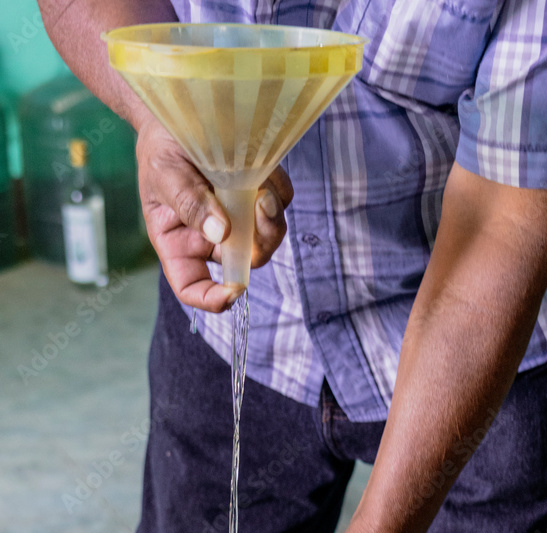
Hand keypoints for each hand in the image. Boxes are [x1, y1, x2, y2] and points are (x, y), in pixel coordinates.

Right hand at [136, 117, 292, 312]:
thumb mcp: (165, 174)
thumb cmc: (159, 147)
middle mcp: (210, 238)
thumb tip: (220, 233)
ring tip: (262, 186)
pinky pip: (279, 203)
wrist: (176, 110)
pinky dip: (277, 189)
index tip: (233, 291)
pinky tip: (261, 168)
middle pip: (245, 262)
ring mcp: (237, 217)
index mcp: (179, 244)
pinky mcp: (257, 195)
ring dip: (272, 216)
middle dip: (260, 243)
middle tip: (263, 208)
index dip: (212, 299)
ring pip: (267, 235)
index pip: (193, 287)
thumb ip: (190, 203)